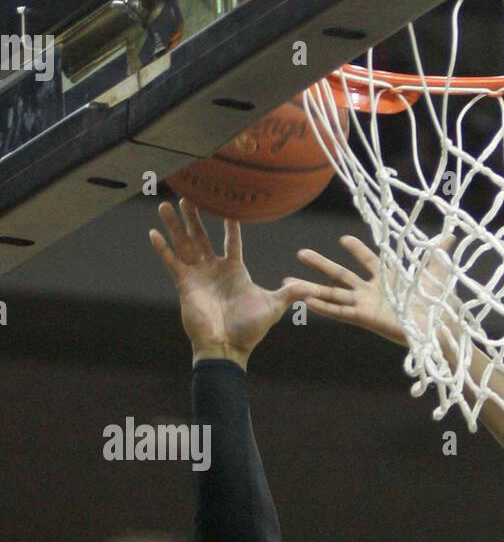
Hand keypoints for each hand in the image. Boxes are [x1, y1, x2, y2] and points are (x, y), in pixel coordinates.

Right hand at [149, 200, 292, 367]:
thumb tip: (313, 286)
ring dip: (175, 225)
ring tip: (167, 204)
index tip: (228, 208)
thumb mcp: (274, 307)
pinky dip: (162, 249)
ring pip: (184, 243)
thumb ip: (290, 293)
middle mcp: (214, 269)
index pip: (232, 242)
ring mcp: (198, 276)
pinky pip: (171, 263)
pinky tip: (153, 232)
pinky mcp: (185, 285)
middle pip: (202, 236)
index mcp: (235, 271)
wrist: (228, 347)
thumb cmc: (250, 330)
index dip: (231, 226)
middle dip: (195, 217)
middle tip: (189, 195)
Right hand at [285, 234, 457, 348]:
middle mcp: (373, 292)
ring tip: (288, 281)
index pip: (369, 260)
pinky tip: (305, 302)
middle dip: (322, 265)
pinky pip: (340, 311)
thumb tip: (451, 235)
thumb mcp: (436, 273)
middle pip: (341, 275)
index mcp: (388, 279)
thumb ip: (439, 254)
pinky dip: (323, 307)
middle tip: (301, 253)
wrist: (441, 327)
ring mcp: (366, 305)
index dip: (358, 250)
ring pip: (334, 294)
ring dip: (312, 287)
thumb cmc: (439, 304)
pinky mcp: (365, 318)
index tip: (344, 239)